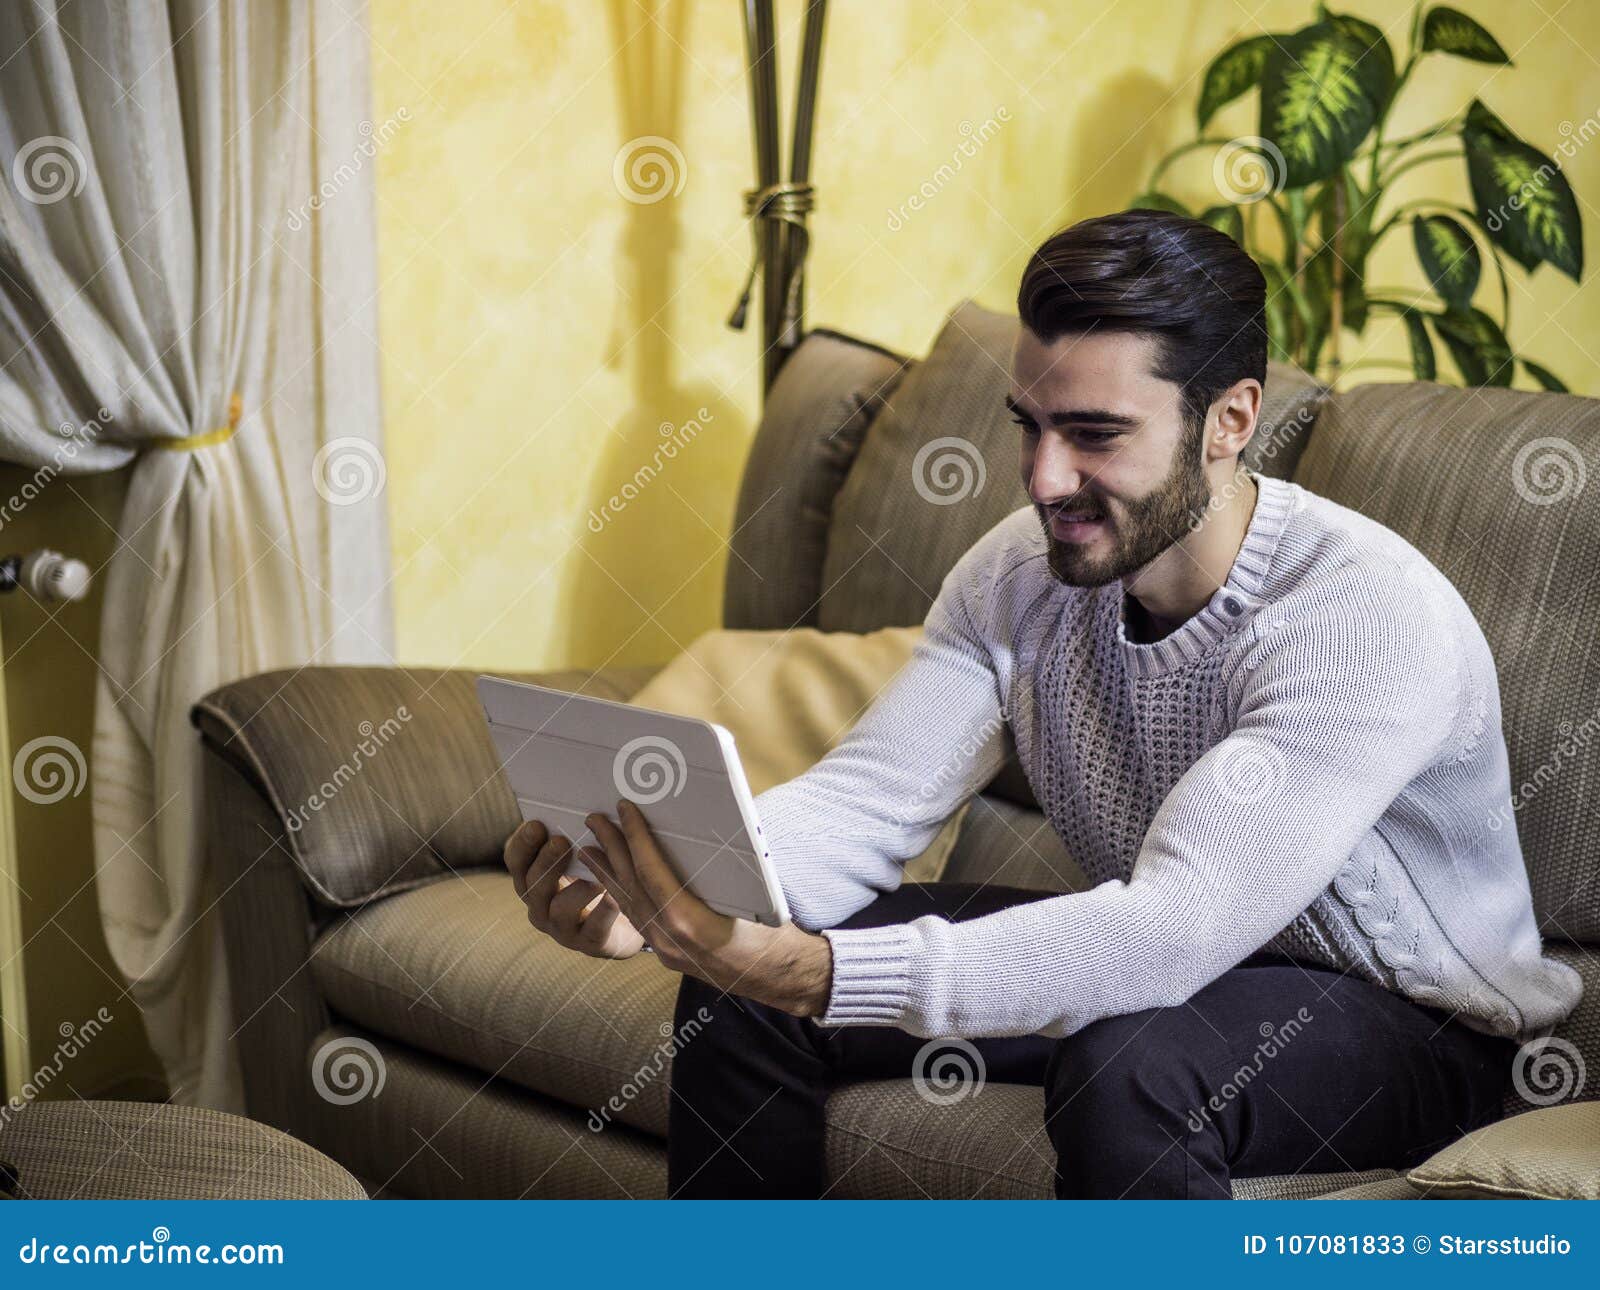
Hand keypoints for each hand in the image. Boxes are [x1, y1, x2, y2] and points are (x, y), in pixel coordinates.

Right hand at [503, 820, 645, 958]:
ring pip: (560, 910)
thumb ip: (575, 835)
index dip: (523, 844)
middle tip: (562, 842)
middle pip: (532, 885)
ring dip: (577, 890)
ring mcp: (564, 929)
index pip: (516, 861)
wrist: (632, 922)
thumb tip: (583, 808)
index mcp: (533, 880)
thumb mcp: (586, 855)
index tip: (537, 824)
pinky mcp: (592, 943)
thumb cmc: (603, 876)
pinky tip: (613, 897)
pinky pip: (594, 930)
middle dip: (546, 862)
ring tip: (594, 876)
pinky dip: (603, 913)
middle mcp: (541, 906)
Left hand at [582, 798, 833, 1017]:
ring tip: (586, 847)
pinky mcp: (665, 954)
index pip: (651, 872)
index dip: (636, 837)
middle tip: (594, 818)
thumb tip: (697, 830)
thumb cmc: (772, 931)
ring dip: (607, 872)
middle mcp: (668, 939)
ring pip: (628, 904)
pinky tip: (609, 882)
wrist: (780, 977)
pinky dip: (619, 895)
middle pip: (632, 885)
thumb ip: (719, 869)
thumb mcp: (750, 895)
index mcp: (688, 922)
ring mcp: (664, 950)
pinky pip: (635, 920)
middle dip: (612, 848)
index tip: (624, 809)